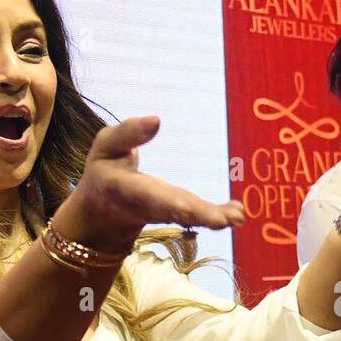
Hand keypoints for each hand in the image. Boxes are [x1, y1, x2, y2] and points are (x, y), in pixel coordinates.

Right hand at [70, 116, 244, 250]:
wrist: (102, 214)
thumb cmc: (106, 170)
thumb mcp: (106, 146)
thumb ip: (128, 133)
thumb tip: (157, 120)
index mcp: (124, 188)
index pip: (144, 194)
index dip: (164, 201)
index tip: (184, 208)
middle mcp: (146, 206)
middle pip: (174, 212)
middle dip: (198, 216)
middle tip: (224, 219)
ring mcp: (164, 215)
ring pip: (189, 218)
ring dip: (214, 218)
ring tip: (238, 216)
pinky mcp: (177, 216)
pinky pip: (197, 218)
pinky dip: (219, 216)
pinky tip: (238, 214)